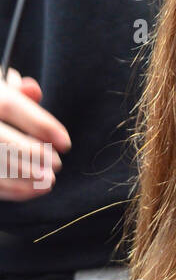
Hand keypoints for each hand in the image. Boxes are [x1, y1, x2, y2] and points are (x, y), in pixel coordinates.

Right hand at [0, 66, 69, 199]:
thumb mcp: (2, 89)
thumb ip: (19, 91)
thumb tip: (33, 91)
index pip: (10, 105)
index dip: (41, 125)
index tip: (65, 144)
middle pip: (2, 139)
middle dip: (34, 154)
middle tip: (57, 164)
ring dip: (26, 177)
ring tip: (49, 181)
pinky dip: (14, 190)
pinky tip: (34, 190)